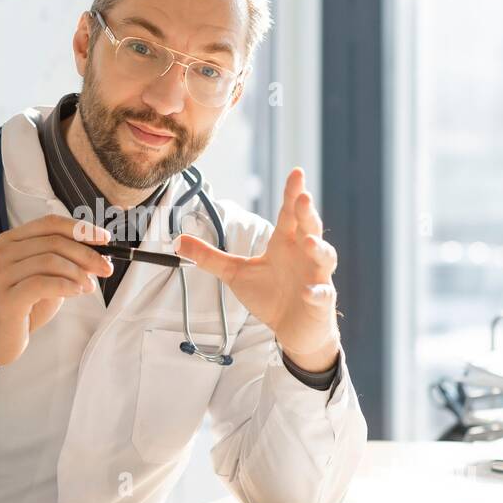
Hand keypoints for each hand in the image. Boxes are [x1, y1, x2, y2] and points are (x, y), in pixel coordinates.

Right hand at [0, 214, 113, 374]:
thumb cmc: (19, 308)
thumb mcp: (44, 279)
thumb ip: (64, 264)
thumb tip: (98, 255)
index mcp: (11, 241)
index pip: (50, 223)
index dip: (81, 228)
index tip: (105, 239)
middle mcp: (3, 253)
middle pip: (54, 241)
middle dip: (87, 254)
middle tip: (105, 268)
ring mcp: (1, 274)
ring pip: (51, 260)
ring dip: (78, 273)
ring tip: (88, 287)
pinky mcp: (6, 297)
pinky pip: (43, 283)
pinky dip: (67, 285)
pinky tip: (77, 292)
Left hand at [175, 168, 339, 370]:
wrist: (292, 329)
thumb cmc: (270, 296)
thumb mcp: (235, 273)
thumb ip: (209, 257)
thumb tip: (178, 241)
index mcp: (284, 243)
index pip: (289, 214)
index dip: (292, 194)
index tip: (295, 173)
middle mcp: (304, 254)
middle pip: (309, 227)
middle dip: (307, 212)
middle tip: (304, 196)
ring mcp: (316, 276)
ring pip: (324, 256)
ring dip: (318, 248)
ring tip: (308, 241)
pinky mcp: (320, 301)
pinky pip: (321, 294)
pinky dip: (316, 292)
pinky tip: (307, 292)